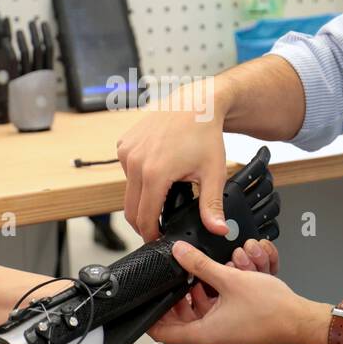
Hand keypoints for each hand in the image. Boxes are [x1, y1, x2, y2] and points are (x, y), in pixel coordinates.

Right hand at [118, 82, 228, 241]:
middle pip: (130, 208)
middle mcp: (135, 162)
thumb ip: (212, 206)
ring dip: (141, 199)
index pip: (144, 217)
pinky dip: (138, 179)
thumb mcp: (213, 173)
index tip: (158, 240)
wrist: (195, 103)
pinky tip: (156, 173)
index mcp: (155, 173)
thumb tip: (219, 230)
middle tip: (158, 227)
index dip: (151, 234)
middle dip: (143, 222)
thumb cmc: (204, 134)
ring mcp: (126, 151)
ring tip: (163, 196)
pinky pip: (126, 172)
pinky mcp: (123, 144)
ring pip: (128, 190)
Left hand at [148, 239, 303, 343]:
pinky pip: (212, 318)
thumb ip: (200, 265)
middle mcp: (212, 342)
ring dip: (193, 298)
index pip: (164, 334)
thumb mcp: (229, 279)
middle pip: (179, 325)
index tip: (144, 303)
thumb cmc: (272, 309)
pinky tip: (213, 283)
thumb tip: (180, 253)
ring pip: (197, 319)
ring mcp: (223, 339)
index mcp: (205, 335)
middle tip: (171, 281)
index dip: (150, 318)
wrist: (299, 320)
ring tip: (194, 277)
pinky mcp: (234, 333)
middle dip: (174, 301)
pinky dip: (209, 302)